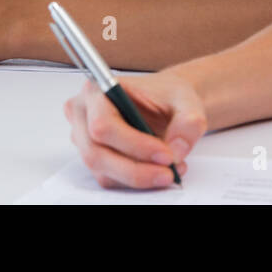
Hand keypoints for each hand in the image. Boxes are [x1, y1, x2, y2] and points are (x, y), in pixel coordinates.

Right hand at [64, 72, 205, 188]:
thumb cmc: (167, 95)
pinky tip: (160, 171)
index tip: (165, 154)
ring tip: (171, 171)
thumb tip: (177, 151)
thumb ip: (188, 122)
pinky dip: (137, 182)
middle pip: (97, 153)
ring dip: (139, 178)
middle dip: (136, 169)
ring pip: (103, 171)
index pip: (103, 124)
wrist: (167, 103)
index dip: (133, 144)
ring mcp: (85, 139)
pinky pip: (110, 180)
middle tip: (169, 173)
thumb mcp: (187, 101)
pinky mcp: (95, 159)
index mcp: (98, 90)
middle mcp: (83, 114)